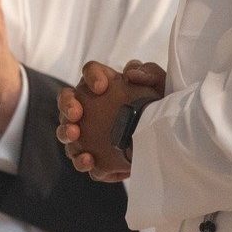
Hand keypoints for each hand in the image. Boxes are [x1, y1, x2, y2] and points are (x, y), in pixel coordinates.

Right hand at [55, 60, 163, 180]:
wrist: (166, 143)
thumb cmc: (160, 110)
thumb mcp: (162, 88)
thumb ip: (150, 73)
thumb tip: (130, 73)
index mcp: (103, 85)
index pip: (90, 71)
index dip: (91, 77)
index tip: (101, 88)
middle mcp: (88, 106)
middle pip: (66, 99)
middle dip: (67, 105)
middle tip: (76, 113)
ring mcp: (86, 132)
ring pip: (65, 130)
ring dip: (65, 132)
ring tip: (74, 134)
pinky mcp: (93, 156)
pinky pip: (79, 158)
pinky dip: (80, 160)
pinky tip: (89, 160)